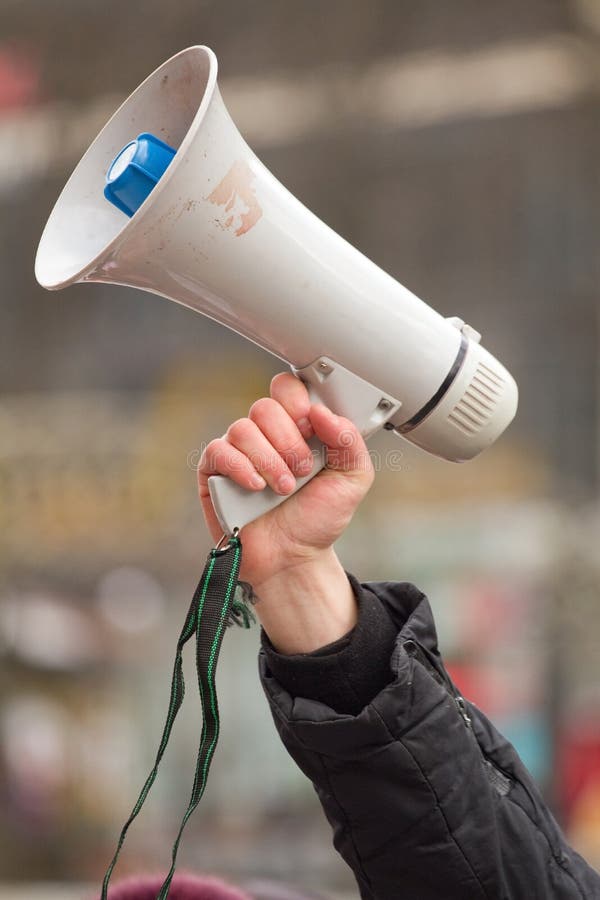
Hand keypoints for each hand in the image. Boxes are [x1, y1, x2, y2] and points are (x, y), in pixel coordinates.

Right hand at [197, 373, 373, 651]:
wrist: (294, 558)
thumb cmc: (317, 519)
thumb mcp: (353, 479)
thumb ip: (349, 440)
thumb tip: (324, 412)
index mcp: (296, 428)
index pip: (288, 389)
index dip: (298, 401)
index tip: (312, 427)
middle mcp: (265, 436)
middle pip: (266, 407)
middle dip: (289, 440)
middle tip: (303, 469)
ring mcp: (238, 452)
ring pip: (244, 428)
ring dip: (270, 460)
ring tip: (285, 488)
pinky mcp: (214, 472)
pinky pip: (219, 451)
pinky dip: (241, 468)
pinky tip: (257, 487)